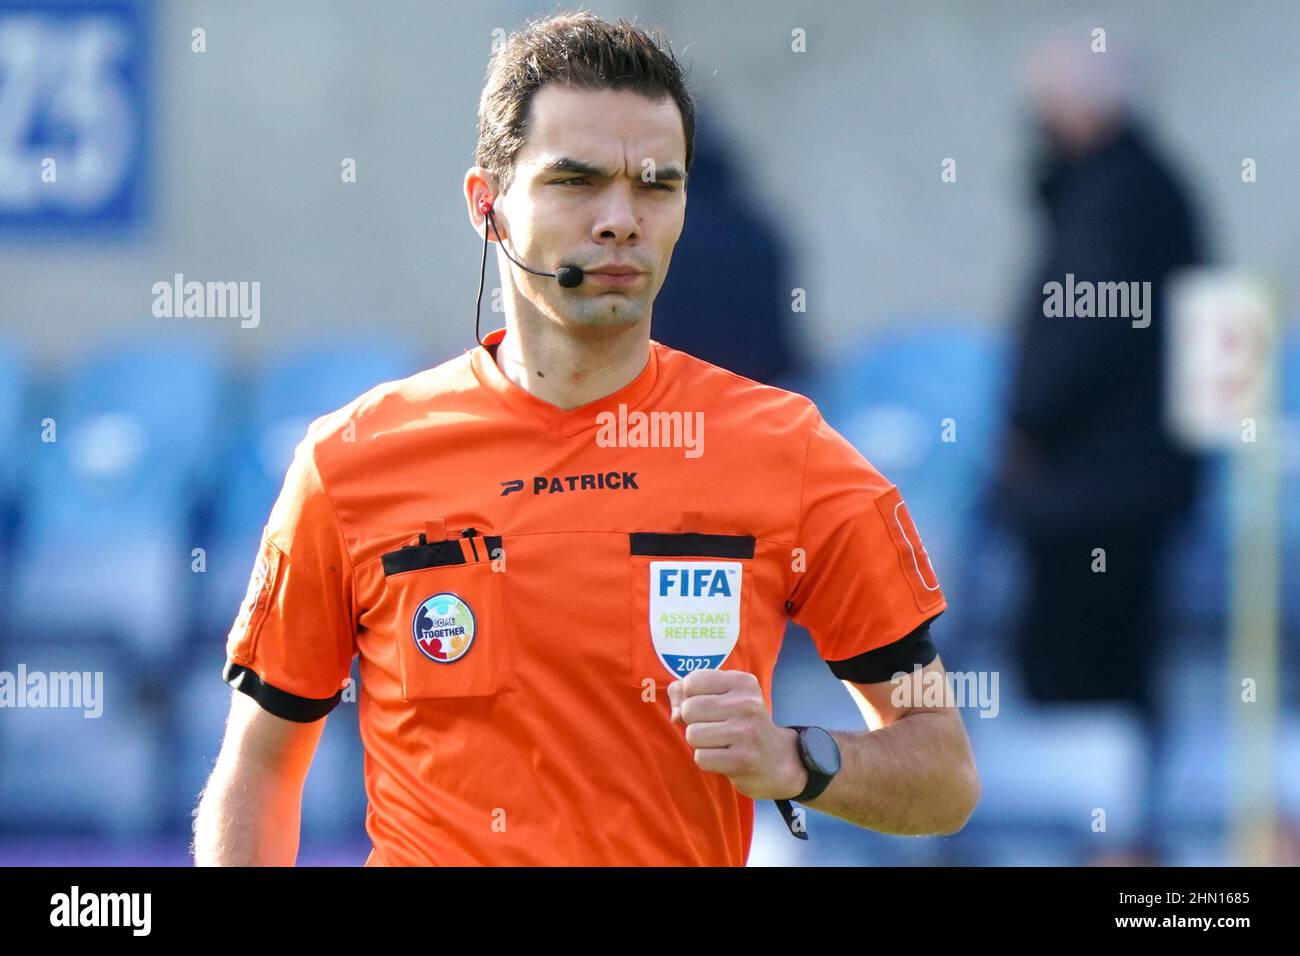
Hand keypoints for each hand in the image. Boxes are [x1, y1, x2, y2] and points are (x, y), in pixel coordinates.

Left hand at [667, 669, 807, 800]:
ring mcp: (746, 732)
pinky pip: (701, 758)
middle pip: (689, 709)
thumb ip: (688, 692)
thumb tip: (674, 712)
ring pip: (693, 734)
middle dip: (694, 722)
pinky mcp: (743, 760)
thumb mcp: (724, 698)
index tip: (707, 707)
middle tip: (715, 728)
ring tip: (720, 743)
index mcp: (742, 682)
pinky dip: (707, 760)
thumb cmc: (742, 725)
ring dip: (700, 743)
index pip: (693, 681)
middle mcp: (747, 704)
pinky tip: (724, 758)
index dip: (690, 697)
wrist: (778, 760)